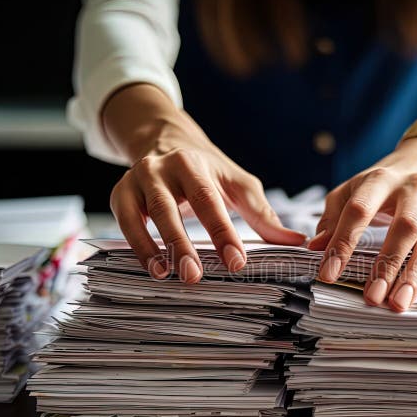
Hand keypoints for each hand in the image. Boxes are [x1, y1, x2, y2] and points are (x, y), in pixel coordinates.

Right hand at [109, 112, 305, 281]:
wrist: (165, 141)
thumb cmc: (207, 170)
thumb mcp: (237, 184)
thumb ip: (262, 213)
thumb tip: (296, 241)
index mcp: (193, 163)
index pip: (208, 200)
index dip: (222, 232)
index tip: (236, 262)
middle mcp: (160, 169)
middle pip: (168, 207)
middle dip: (181, 243)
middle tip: (194, 275)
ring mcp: (135, 181)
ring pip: (140, 215)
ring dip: (152, 247)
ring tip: (165, 274)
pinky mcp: (120, 195)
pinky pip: (123, 222)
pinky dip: (135, 245)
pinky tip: (151, 267)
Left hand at [308, 137, 416, 311]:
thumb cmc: (390, 180)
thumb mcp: (356, 187)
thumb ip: (334, 216)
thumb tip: (316, 248)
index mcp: (382, 180)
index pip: (359, 210)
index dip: (343, 242)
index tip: (329, 273)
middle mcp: (415, 191)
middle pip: (404, 227)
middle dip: (388, 264)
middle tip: (372, 297)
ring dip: (416, 276)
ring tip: (399, 303)